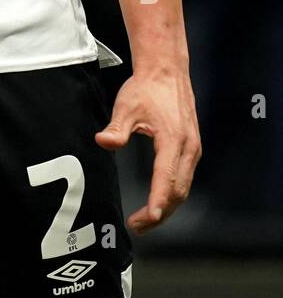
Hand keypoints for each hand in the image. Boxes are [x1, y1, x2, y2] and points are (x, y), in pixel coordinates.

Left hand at [95, 68, 201, 233]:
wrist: (167, 71)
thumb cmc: (147, 88)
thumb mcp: (126, 106)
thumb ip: (116, 129)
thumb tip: (103, 142)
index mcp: (173, 140)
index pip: (166, 179)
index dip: (157, 202)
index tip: (148, 218)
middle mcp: (188, 148)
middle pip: (178, 191)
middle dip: (159, 213)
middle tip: (138, 226)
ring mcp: (193, 149)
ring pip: (183, 187)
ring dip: (166, 206)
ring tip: (145, 220)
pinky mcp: (192, 148)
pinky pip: (184, 178)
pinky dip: (172, 194)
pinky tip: (158, 201)